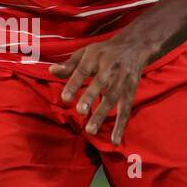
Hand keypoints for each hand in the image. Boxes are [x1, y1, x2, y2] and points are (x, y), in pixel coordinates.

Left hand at [48, 27, 155, 145]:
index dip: (74, 84)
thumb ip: (69, 64)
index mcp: (95, 56)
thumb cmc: (103, 51)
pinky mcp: (131, 90)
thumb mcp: (85, 52)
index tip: (65, 98)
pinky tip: (114, 141)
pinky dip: (121, 125)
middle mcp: (110, 67)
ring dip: (102, 113)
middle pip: (100, 83)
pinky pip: (126, 109)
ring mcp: (122, 80)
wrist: (135, 45)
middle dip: (91, 96)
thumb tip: (51, 70)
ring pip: (113, 97)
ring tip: (91, 130)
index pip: (83, 70)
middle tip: (80, 111)